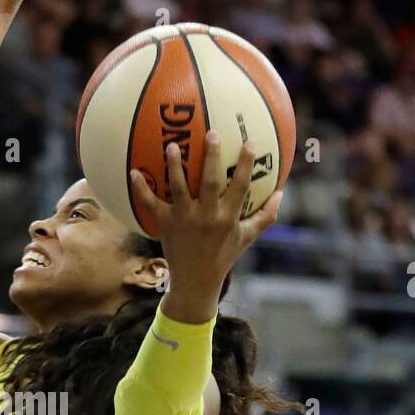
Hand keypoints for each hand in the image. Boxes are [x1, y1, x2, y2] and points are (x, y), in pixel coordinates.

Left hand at [131, 135, 282, 321]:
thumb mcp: (247, 238)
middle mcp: (206, 216)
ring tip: (172, 146)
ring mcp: (184, 219)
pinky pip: (151, 204)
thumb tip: (281, 193)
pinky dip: (141, 189)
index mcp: (228, 217)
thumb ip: (265, 216)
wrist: (196, 281)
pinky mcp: (165, 224)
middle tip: (211, 133)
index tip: (249, 142)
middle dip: (212, 157)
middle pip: (210, 182)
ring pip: (179, 188)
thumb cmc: (223, 256)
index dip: (246, 164)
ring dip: (175, 166)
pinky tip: (134, 172)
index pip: (241, 186)